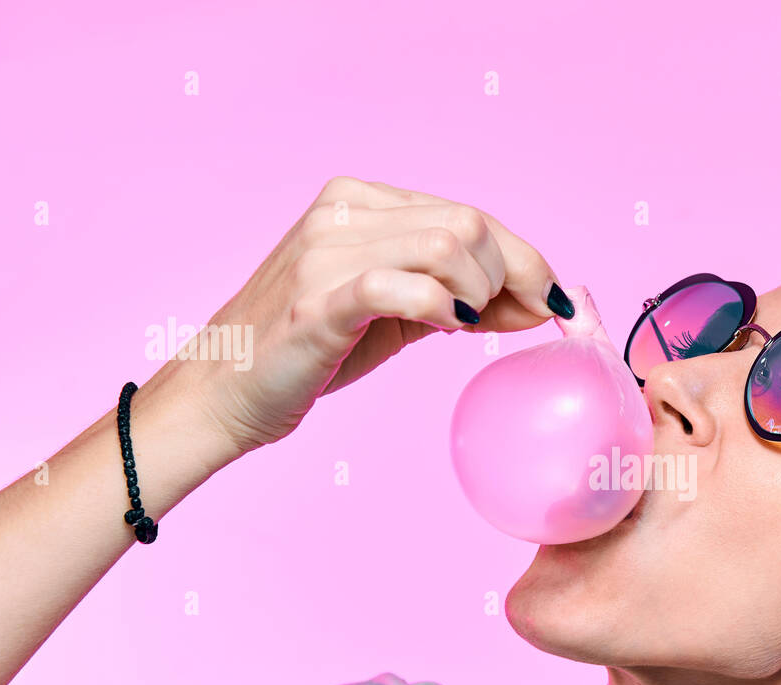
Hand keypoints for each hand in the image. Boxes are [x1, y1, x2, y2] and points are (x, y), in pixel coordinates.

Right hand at [166, 176, 573, 458]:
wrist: (225, 389)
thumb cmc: (314, 351)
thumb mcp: (396, 313)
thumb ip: (459, 296)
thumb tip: (539, 300)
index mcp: (361, 200)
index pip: (468, 214)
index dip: (524, 258)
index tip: (555, 300)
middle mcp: (344, 210)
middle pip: (468, 224)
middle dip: (511, 277)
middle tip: (511, 323)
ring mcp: (327, 250)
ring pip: (448, 244)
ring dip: (478, 293)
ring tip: (465, 327)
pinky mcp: (320, 299)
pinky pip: (404, 286)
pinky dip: (444, 307)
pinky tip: (453, 329)